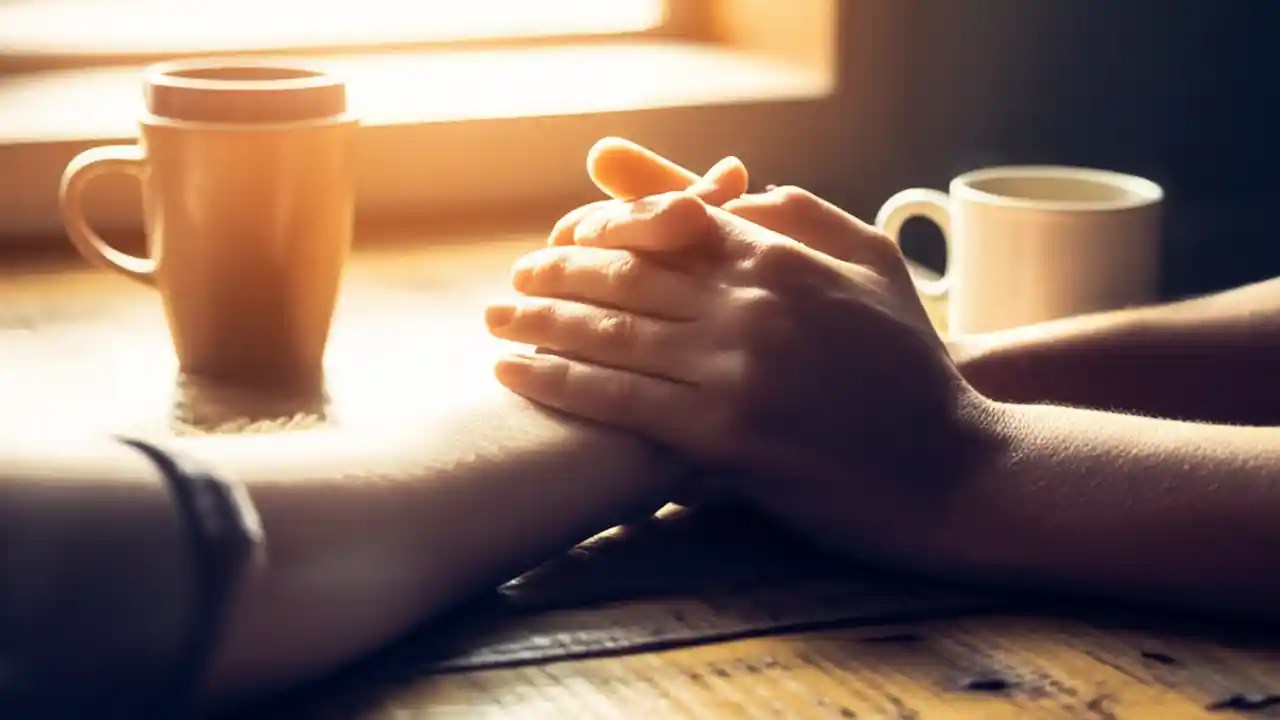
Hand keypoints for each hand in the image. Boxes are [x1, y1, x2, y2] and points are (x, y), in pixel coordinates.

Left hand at [486, 188, 995, 557]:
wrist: (956, 471)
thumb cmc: (913, 368)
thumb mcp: (873, 264)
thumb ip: (798, 214)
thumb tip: (726, 186)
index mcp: (783, 255)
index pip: (666, 222)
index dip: (601, 229)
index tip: (561, 242)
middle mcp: (753, 303)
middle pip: (625, 274)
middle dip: (554, 274)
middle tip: (510, 281)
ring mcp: (738, 370)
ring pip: (611, 335)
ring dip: (538, 324)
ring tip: (494, 320)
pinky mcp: (726, 437)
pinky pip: (621, 402)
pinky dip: (559, 384)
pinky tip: (516, 374)